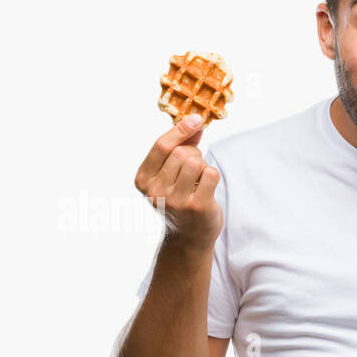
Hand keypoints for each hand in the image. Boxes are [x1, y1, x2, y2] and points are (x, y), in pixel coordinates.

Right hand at [133, 114, 221, 250]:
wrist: (189, 237)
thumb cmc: (180, 199)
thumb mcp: (171, 174)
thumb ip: (180, 147)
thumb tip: (195, 121)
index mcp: (143, 180)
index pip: (161, 146)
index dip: (181, 130)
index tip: (197, 119)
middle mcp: (155, 191)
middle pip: (182, 153)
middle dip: (194, 155)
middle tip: (194, 171)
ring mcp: (175, 201)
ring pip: (196, 162)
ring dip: (203, 166)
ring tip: (198, 181)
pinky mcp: (197, 207)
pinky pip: (211, 174)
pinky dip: (213, 176)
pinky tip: (207, 189)